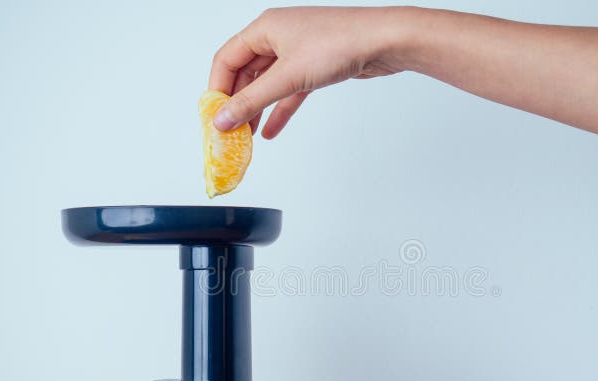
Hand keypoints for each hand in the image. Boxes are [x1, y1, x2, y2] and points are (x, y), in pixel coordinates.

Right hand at [209, 6, 406, 137]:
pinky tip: (272, 129)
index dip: (217, 89)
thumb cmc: (339, 43)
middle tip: (230, 130)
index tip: (213, 117)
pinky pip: (289, 91)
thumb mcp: (288, 77)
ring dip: (257, 109)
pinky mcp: (315, 66)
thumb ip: (252, 101)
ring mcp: (297, 52)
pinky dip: (280, 109)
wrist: (383, 41)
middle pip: (245, 73)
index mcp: (264, 29)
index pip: (226, 60)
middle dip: (237, 103)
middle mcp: (278, 37)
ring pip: (268, 84)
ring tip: (247, 135)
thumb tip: (222, 119)